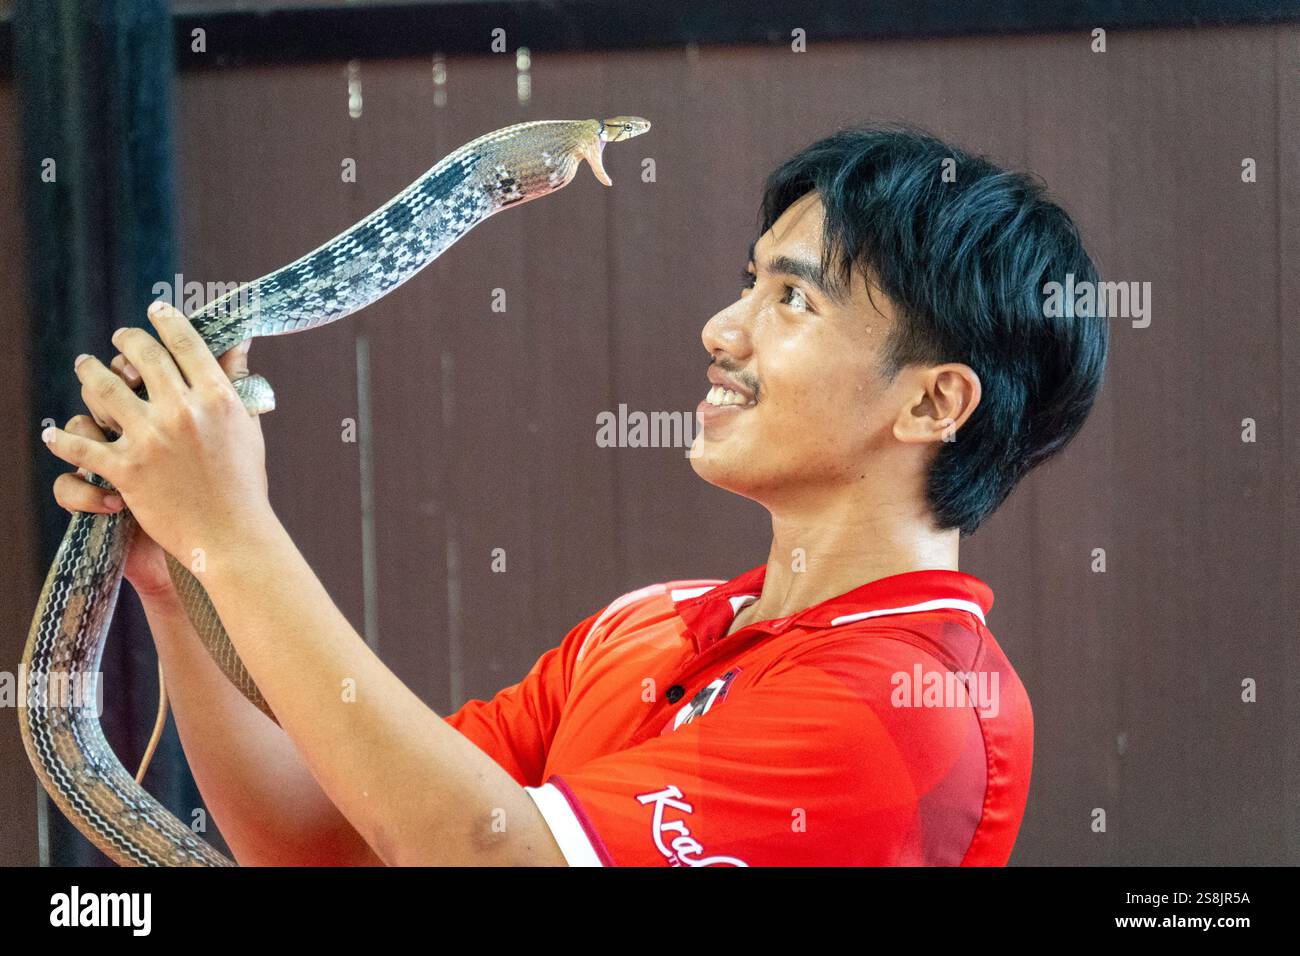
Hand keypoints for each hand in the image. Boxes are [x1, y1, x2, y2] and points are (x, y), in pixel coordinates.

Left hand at [42, 301, 271, 568]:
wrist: (232, 535)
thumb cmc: (245, 483)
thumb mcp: (248, 426)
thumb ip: (237, 382)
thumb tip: (241, 342)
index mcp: (216, 397)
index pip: (184, 342)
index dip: (166, 320)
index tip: (156, 311)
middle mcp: (181, 411)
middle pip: (142, 355)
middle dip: (127, 341)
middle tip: (120, 340)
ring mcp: (150, 440)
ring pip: (103, 389)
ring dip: (89, 373)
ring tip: (84, 367)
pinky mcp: (126, 470)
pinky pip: (80, 446)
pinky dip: (61, 440)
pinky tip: (52, 434)